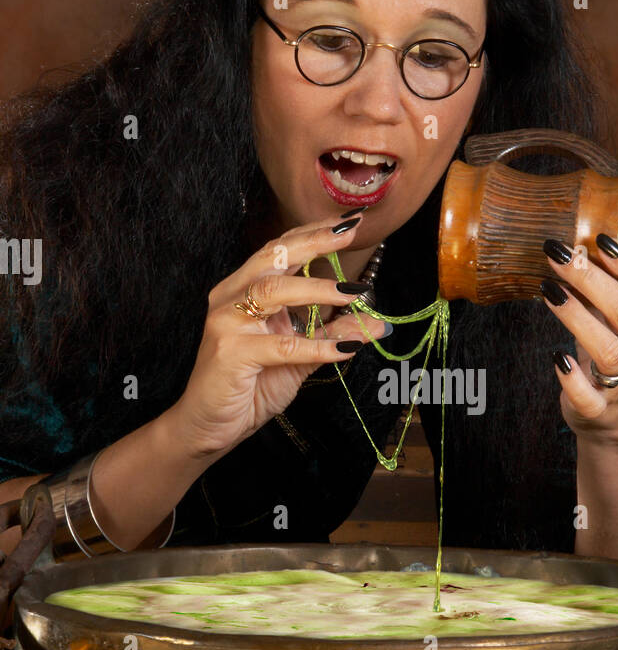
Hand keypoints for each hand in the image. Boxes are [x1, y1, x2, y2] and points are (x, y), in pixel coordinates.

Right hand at [167, 212, 388, 457]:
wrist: (208, 427)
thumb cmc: (249, 387)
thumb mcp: (299, 356)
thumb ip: (332, 335)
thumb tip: (377, 323)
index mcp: (244, 290)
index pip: (279, 250)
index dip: (313, 233)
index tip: (349, 222)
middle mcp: (231, 298)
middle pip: (272, 257)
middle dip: (313, 242)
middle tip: (349, 232)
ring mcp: (227, 323)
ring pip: (273, 292)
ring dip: (318, 290)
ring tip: (355, 293)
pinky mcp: (230, 353)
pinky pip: (280, 345)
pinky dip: (316, 346)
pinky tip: (345, 350)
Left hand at [540, 232, 617, 439]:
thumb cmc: (616, 352)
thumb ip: (606, 287)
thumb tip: (575, 243)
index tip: (602, 240)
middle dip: (592, 280)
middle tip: (559, 256)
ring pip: (609, 352)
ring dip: (577, 319)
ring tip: (549, 291)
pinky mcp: (597, 408)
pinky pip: (589, 398)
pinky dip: (572, 379)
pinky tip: (556, 357)